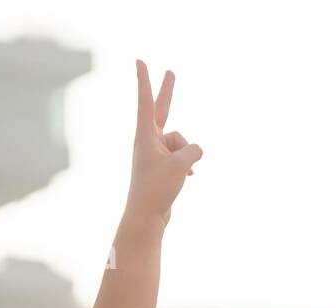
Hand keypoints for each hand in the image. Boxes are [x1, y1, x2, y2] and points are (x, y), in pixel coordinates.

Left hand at [127, 60, 202, 228]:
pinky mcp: (162, 167)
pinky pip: (182, 157)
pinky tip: (189, 177)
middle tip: (170, 72)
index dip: (145, 80)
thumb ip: (193, 150)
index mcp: (145, 136)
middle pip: (162, 110)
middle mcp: (148, 142)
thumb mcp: (181, 164)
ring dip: (186, 157)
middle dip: (168, 92)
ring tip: (179, 175)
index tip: (139, 61)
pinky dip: (187, 165)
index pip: (146, 101)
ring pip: (181, 143)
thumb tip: (196, 152)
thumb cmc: (157, 189)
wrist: (146, 218)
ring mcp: (155, 154)